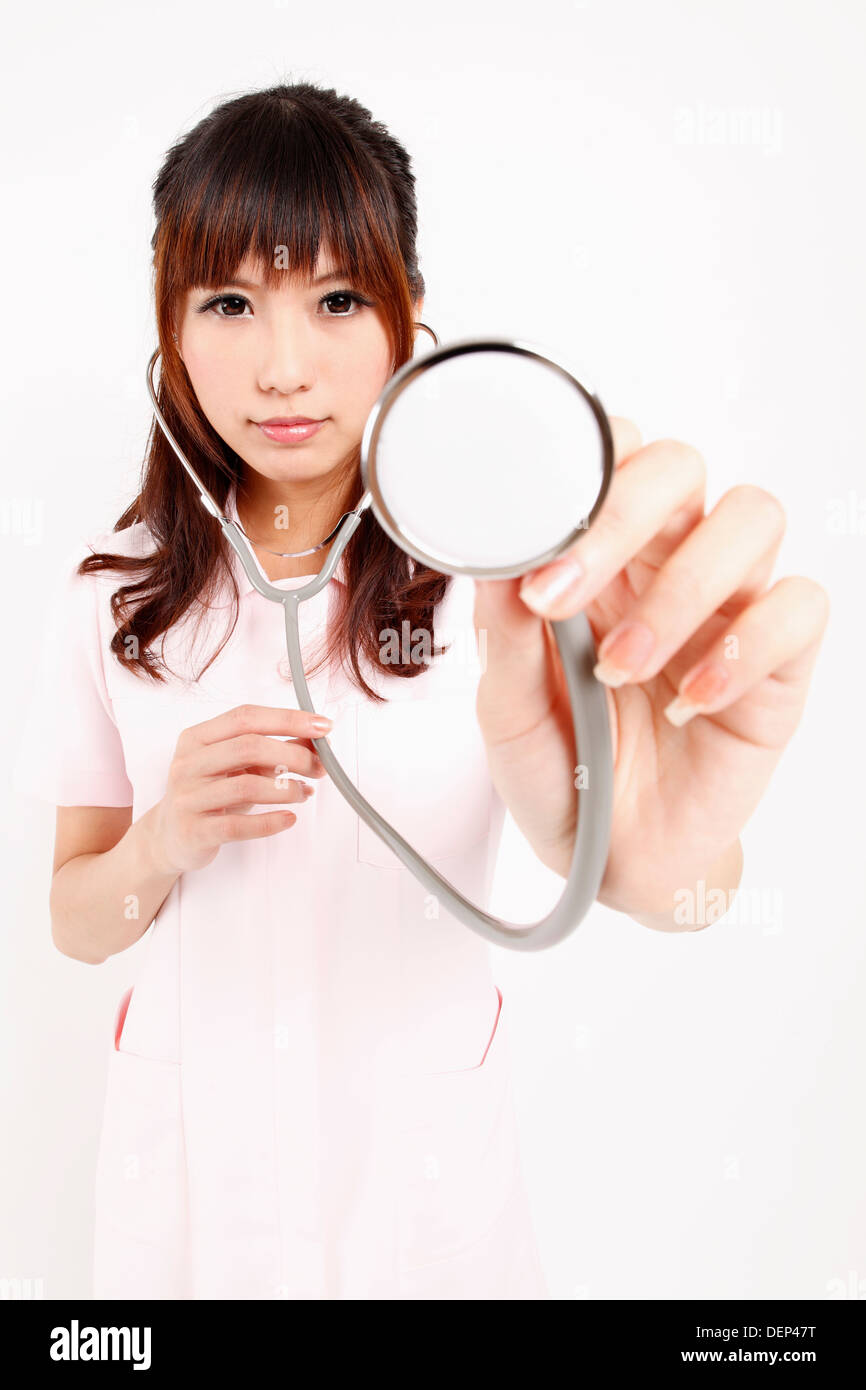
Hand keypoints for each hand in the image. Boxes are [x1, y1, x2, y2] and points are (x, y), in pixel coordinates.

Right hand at [145, 704, 330, 874]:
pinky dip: (270, 822)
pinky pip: (237, 825)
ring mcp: (188, 797)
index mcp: (197, 738)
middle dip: (293, 754)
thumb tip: (317, 741)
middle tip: (319, 766)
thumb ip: (274, 751)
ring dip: (285, 789)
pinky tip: (289, 818)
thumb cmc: (209, 794)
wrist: (169, 837)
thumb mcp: (237, 767)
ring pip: (245, 786)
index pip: (245, 718)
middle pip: (248, 747)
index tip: (322, 726)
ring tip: (303, 793)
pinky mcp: (193, 831)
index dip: (287, 719)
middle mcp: (188, 763)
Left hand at [472, 421, 829, 926]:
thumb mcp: (508, 711)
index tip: (526, 537)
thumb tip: (496, 558)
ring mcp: (731, 606)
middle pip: (681, 466)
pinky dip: (745, 648)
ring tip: (622, 671)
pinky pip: (799, 608)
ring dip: (681, 588)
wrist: (614, 861)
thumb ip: (502, 634)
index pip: (611, 453)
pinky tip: (691, 703)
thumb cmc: (562, 770)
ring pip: (753, 517)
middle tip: (560, 598)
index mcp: (599, 555)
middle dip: (620, 517)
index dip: (580, 468)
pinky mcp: (781, 663)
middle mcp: (668, 562)